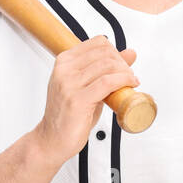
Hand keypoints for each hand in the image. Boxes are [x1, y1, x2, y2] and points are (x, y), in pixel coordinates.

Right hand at [36, 35, 137, 165]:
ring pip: (108, 66)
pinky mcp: (78, 99)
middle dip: (123, 63)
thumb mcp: (88, 85)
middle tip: (128, 75)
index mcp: (64, 62)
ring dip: (126, 72)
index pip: (98, 43)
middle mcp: (65, 70)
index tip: (122, 64)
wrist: (52, 139)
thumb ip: (105, 69)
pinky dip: (124, 81)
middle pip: (105, 53)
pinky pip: (107, 82)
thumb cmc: (68, 115)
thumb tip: (129, 53)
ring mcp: (69, 84)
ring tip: (130, 81)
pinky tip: (130, 85)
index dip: (116, 52)